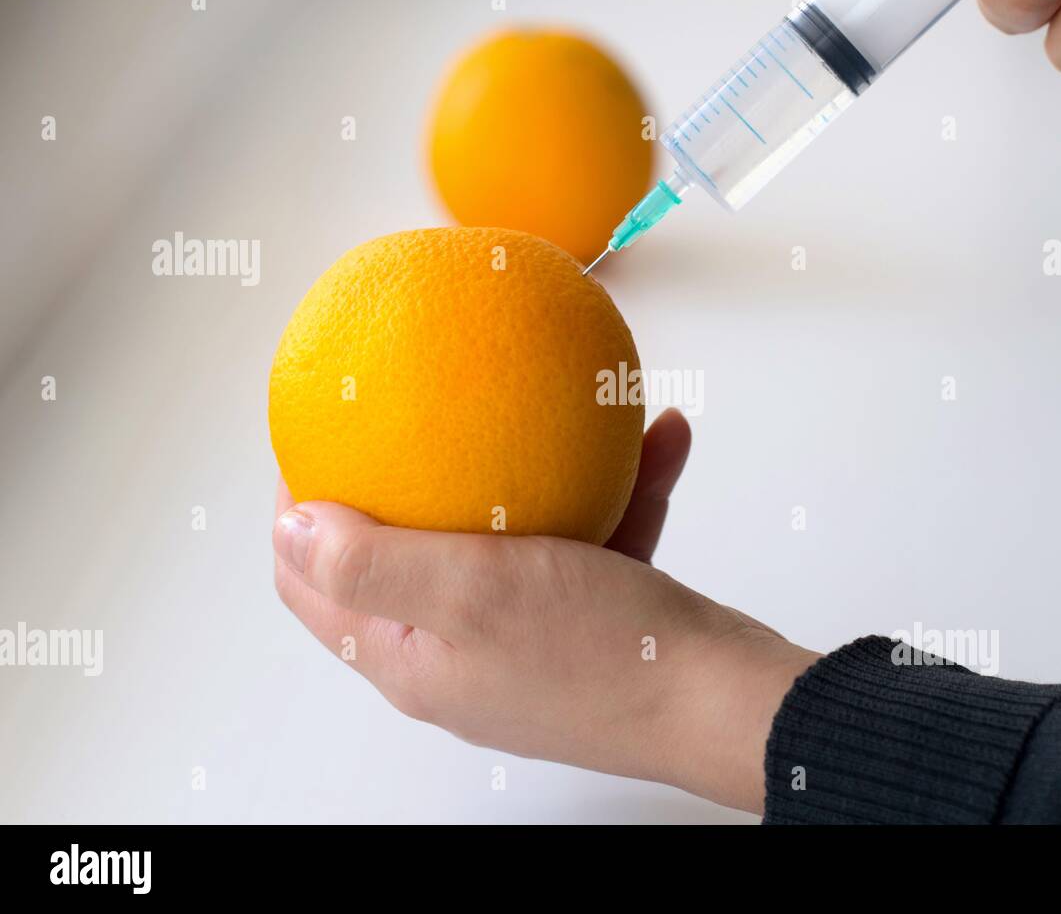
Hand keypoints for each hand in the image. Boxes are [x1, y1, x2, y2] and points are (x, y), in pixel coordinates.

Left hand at [271, 408, 818, 813]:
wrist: (722, 701)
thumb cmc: (597, 653)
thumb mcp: (470, 593)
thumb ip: (374, 563)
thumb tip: (289, 528)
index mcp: (413, 657)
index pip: (316, 589)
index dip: (297, 515)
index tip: (317, 438)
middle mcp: (461, 651)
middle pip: (403, 558)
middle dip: (407, 483)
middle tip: (414, 413)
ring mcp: (529, 635)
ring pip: (506, 538)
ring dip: (533, 473)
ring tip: (554, 406)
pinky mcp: (591, 619)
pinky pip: (589, 538)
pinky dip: (617, 492)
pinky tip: (658, 438)